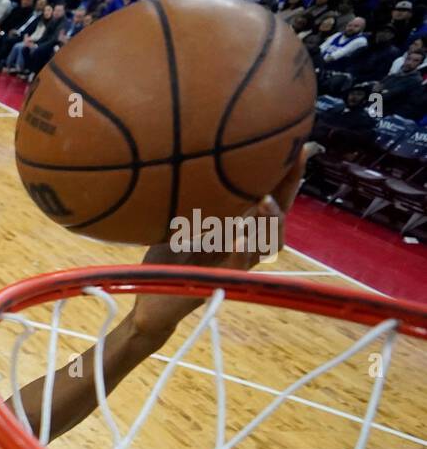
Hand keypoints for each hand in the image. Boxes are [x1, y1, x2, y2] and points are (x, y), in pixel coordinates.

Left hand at [131, 142, 315, 342]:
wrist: (151, 301)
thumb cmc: (167, 260)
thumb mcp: (178, 223)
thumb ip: (193, 200)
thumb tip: (193, 163)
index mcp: (237, 227)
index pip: (269, 198)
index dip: (285, 176)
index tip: (297, 147)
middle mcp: (244, 244)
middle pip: (278, 216)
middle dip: (288, 188)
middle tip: (295, 161)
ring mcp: (236, 263)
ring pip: (267, 242)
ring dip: (269, 221)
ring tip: (265, 201)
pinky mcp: (223, 282)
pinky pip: (240, 266)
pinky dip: (243, 250)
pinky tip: (241, 236)